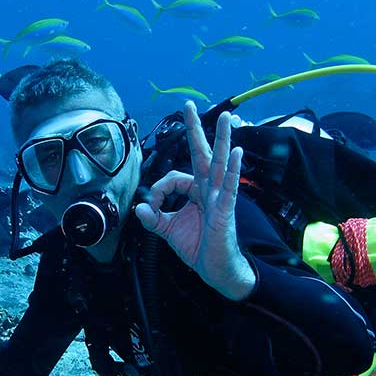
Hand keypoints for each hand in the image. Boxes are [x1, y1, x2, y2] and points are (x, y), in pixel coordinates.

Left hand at [134, 101, 254, 300]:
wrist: (215, 269)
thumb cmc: (198, 247)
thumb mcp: (169, 231)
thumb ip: (154, 218)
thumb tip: (139, 207)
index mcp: (196, 192)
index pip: (174, 178)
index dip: (159, 189)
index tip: (152, 205)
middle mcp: (209, 190)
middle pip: (203, 154)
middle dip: (195, 130)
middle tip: (189, 106)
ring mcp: (220, 197)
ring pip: (219, 163)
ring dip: (221, 139)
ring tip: (225, 119)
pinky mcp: (226, 209)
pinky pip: (229, 186)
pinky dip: (232, 168)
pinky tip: (236, 152)